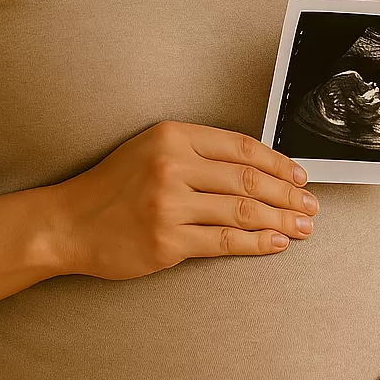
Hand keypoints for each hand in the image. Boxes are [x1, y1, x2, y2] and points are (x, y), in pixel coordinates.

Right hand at [51, 120, 320, 279]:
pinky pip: (224, 242)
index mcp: (173, 136)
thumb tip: (256, 168)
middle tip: (310, 204)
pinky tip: (276, 243)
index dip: (277, 162)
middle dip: (287, 194)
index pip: (241, 147)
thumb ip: (197, 153)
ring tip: (303, 225)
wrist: (69, 223)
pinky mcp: (168, 241)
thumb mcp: (150, 150)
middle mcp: (173, 166)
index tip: (299, 175)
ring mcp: (170, 205)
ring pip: (242, 211)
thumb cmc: (112, 187)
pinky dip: (256, 243)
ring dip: (280, 220)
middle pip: (248, 179)